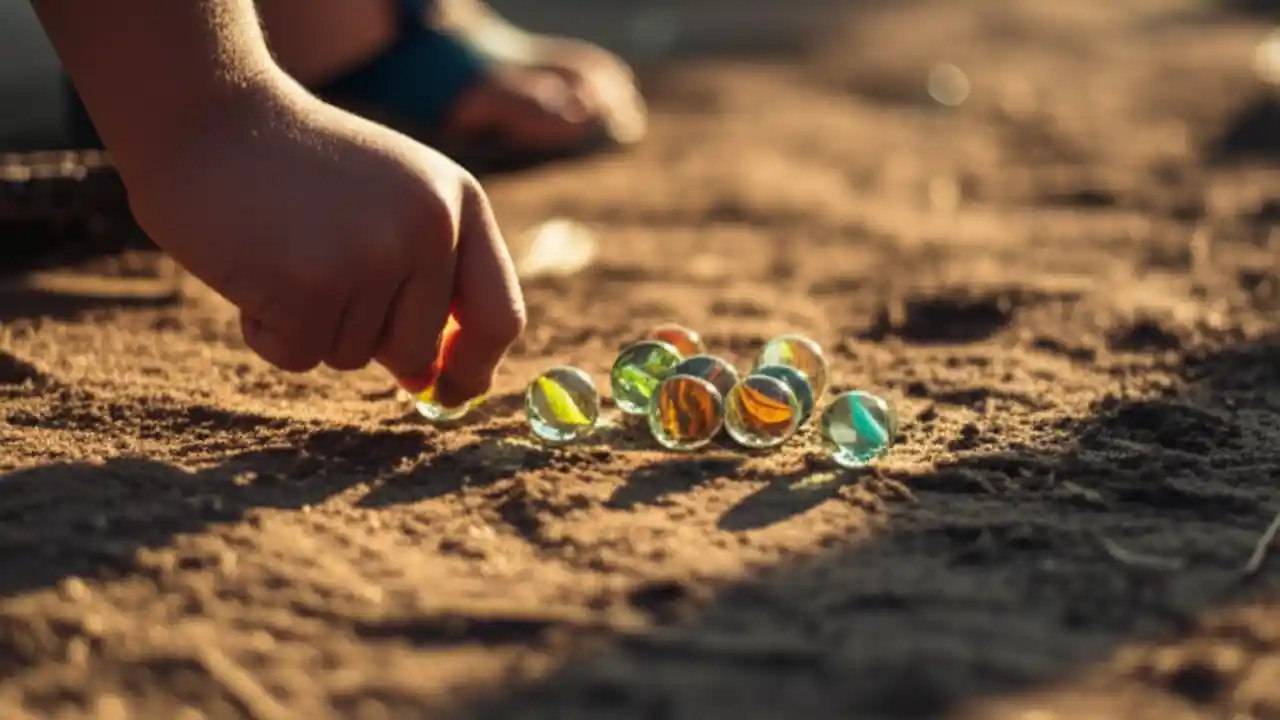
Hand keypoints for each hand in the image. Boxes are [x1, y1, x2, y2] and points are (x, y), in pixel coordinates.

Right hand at [118, 84, 524, 405]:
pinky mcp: (308, 284)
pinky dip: (267, 330)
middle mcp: (429, 228)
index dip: (475, 366)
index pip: (501, 316)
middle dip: (365, 338)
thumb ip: (425, 281)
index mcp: (459, 204)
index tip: (450, 392)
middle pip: (417, 351)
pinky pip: (297, 356)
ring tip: (283, 251)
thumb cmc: (297, 169)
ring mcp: (371, 255)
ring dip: (309, 324)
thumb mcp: (388, 202)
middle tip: (319, 270)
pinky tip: (251, 267)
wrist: (205, 115)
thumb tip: (436, 383)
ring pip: (351, 356)